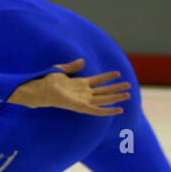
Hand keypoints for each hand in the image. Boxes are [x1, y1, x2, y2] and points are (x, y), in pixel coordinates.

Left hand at [6, 58, 131, 114]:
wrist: (41, 89)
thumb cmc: (47, 81)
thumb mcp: (61, 70)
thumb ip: (72, 66)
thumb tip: (82, 61)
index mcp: (80, 84)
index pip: (98, 80)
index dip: (107, 76)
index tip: (118, 73)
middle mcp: (83, 93)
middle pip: (104, 90)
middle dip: (116, 89)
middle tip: (129, 86)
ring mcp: (83, 100)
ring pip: (104, 99)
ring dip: (116, 97)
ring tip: (128, 95)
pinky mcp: (81, 107)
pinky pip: (98, 110)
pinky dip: (108, 110)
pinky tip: (119, 109)